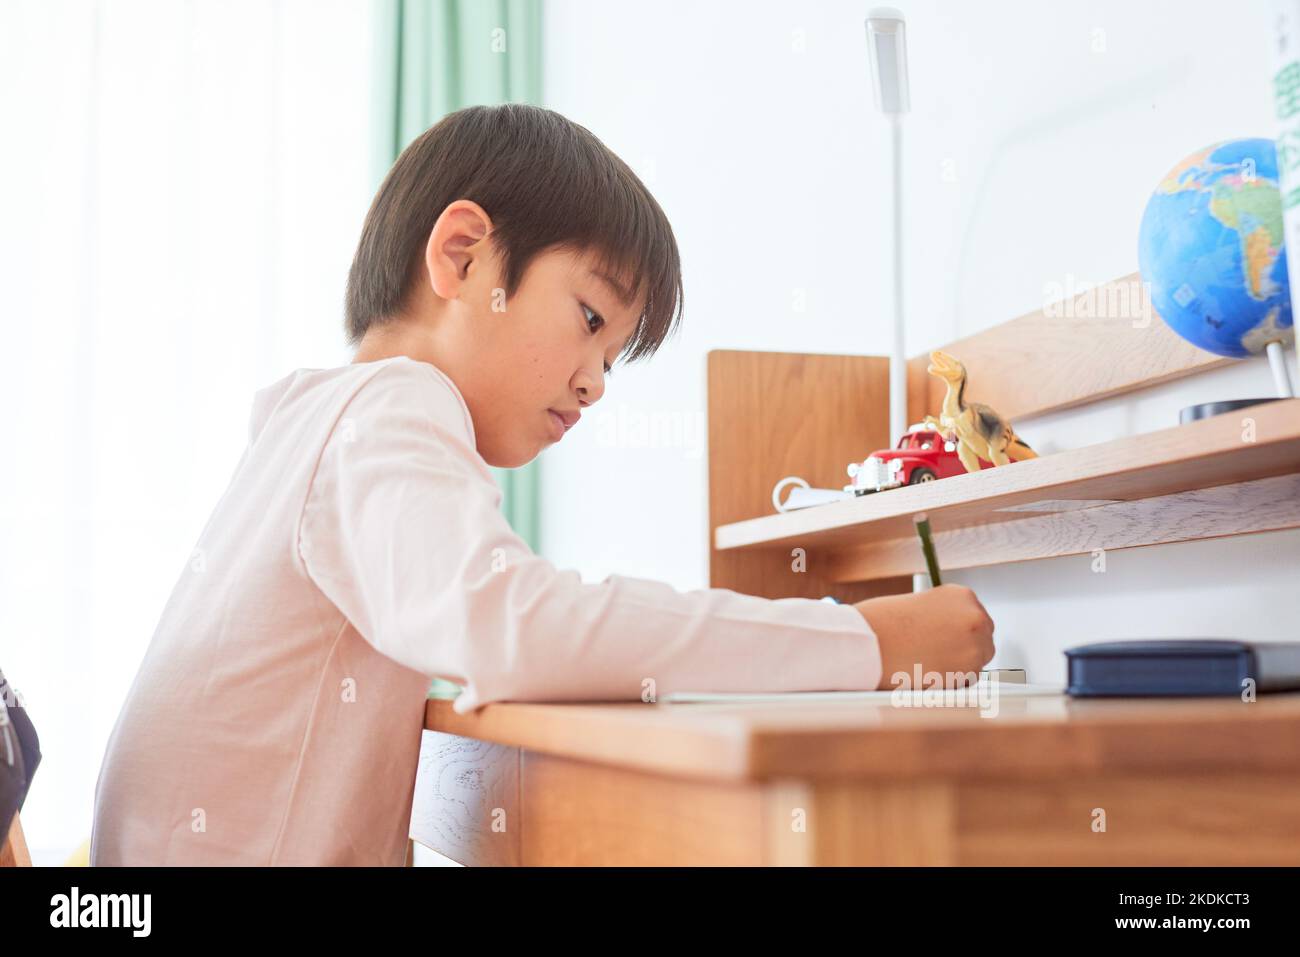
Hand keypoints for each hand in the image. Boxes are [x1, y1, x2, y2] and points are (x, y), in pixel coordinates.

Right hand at [853, 584, 994, 689]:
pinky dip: (951, 681)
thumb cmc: (884, 623)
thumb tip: (952, 633)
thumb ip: (943, 616)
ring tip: (928, 662)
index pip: (976, 616)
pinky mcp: (969, 673)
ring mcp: (975, 646)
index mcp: (962, 595)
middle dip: (965, 648)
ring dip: (959, 665)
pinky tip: (928, 672)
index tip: (947, 638)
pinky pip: (967, 681)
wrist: (870, 643)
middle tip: (939, 654)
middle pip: (984, 639)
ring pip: (978, 662)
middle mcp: (975, 618)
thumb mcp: (920, 605)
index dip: (960, 630)